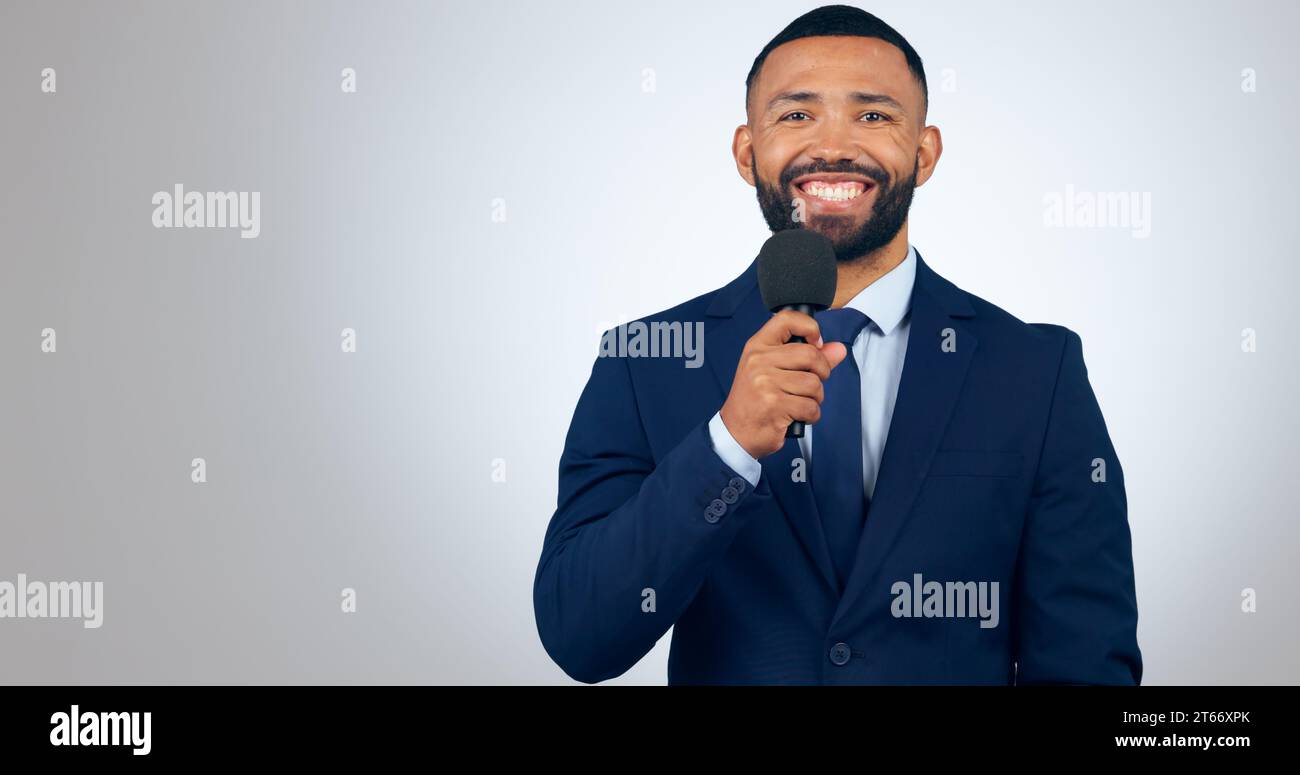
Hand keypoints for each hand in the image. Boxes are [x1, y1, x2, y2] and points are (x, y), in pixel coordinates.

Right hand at [718, 309, 848, 459]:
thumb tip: (839, 349)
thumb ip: (808, 358)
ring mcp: (765, 383)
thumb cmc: (754, 399)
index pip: (787, 319)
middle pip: (810, 354)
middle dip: (822, 371)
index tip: (815, 342)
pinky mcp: (775, 405)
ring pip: (814, 383)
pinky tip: (799, 415)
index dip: (810, 327)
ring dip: (816, 397)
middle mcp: (759, 361)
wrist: (735, 432)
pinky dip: (811, 414)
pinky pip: (811, 406)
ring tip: (801, 401)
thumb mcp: (774, 371)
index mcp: (757, 347)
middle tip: (813, 382)